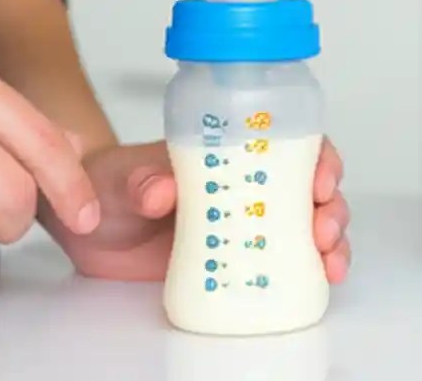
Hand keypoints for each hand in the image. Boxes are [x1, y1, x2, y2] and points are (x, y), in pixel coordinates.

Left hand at [47, 138, 349, 283]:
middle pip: (312, 188)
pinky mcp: (241, 260)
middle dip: (332, 207)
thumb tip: (162, 192)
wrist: (89, 227)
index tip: (321, 180)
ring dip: (331, 241)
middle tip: (324, 230)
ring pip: (310, 225)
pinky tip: (320, 279)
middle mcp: (249, 184)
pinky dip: (311, 270)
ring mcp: (249, 224)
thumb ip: (142, 181)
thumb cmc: (109, 183)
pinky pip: (287, 263)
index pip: (290, 142)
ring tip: (329, 261)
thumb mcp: (121, 176)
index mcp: (230, 151)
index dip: (319, 157)